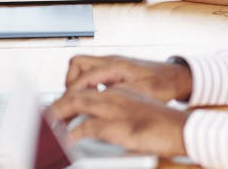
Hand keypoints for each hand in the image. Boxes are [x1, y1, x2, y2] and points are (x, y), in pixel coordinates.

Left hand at [48, 87, 187, 157]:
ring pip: (79, 102)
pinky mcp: (120, 125)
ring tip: (48, 123)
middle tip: (46, 115)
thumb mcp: (136, 111)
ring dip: (60, 112)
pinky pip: (90, 126)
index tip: (57, 109)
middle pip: (78, 92)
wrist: (182, 128)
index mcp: (120, 90)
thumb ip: (117, 111)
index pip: (87, 88)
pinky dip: (76, 132)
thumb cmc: (161, 123)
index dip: (68, 98)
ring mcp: (118, 108)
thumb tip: (97, 124)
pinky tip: (69, 139)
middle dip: (58, 103)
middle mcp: (116, 95)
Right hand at [65, 55, 192, 101]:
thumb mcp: (144, 91)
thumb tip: (100, 98)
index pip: (83, 75)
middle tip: (72, 102)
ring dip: (76, 83)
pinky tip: (94, 98)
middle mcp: (112, 61)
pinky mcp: (114, 69)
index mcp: (117, 66)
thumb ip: (120, 93)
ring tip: (81, 101)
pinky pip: (91, 72)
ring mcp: (112, 64)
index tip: (68, 107)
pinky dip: (85, 84)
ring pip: (81, 66)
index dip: (72, 93)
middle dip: (69, 83)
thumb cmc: (164, 83)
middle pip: (76, 63)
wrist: (176, 76)